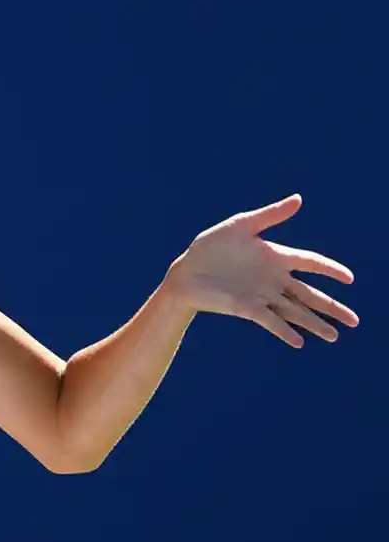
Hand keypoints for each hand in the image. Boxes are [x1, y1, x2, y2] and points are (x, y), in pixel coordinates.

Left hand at [165, 194, 359, 347]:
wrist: (185, 272)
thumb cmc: (210, 247)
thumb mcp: (240, 225)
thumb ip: (270, 215)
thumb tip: (298, 199)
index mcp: (276, 256)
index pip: (311, 262)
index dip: (330, 269)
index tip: (349, 278)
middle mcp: (273, 279)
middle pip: (310, 295)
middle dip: (332, 307)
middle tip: (355, 321)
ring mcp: (262, 295)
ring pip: (295, 311)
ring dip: (315, 323)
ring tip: (334, 336)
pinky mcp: (247, 308)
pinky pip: (271, 321)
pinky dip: (284, 331)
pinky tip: (299, 342)